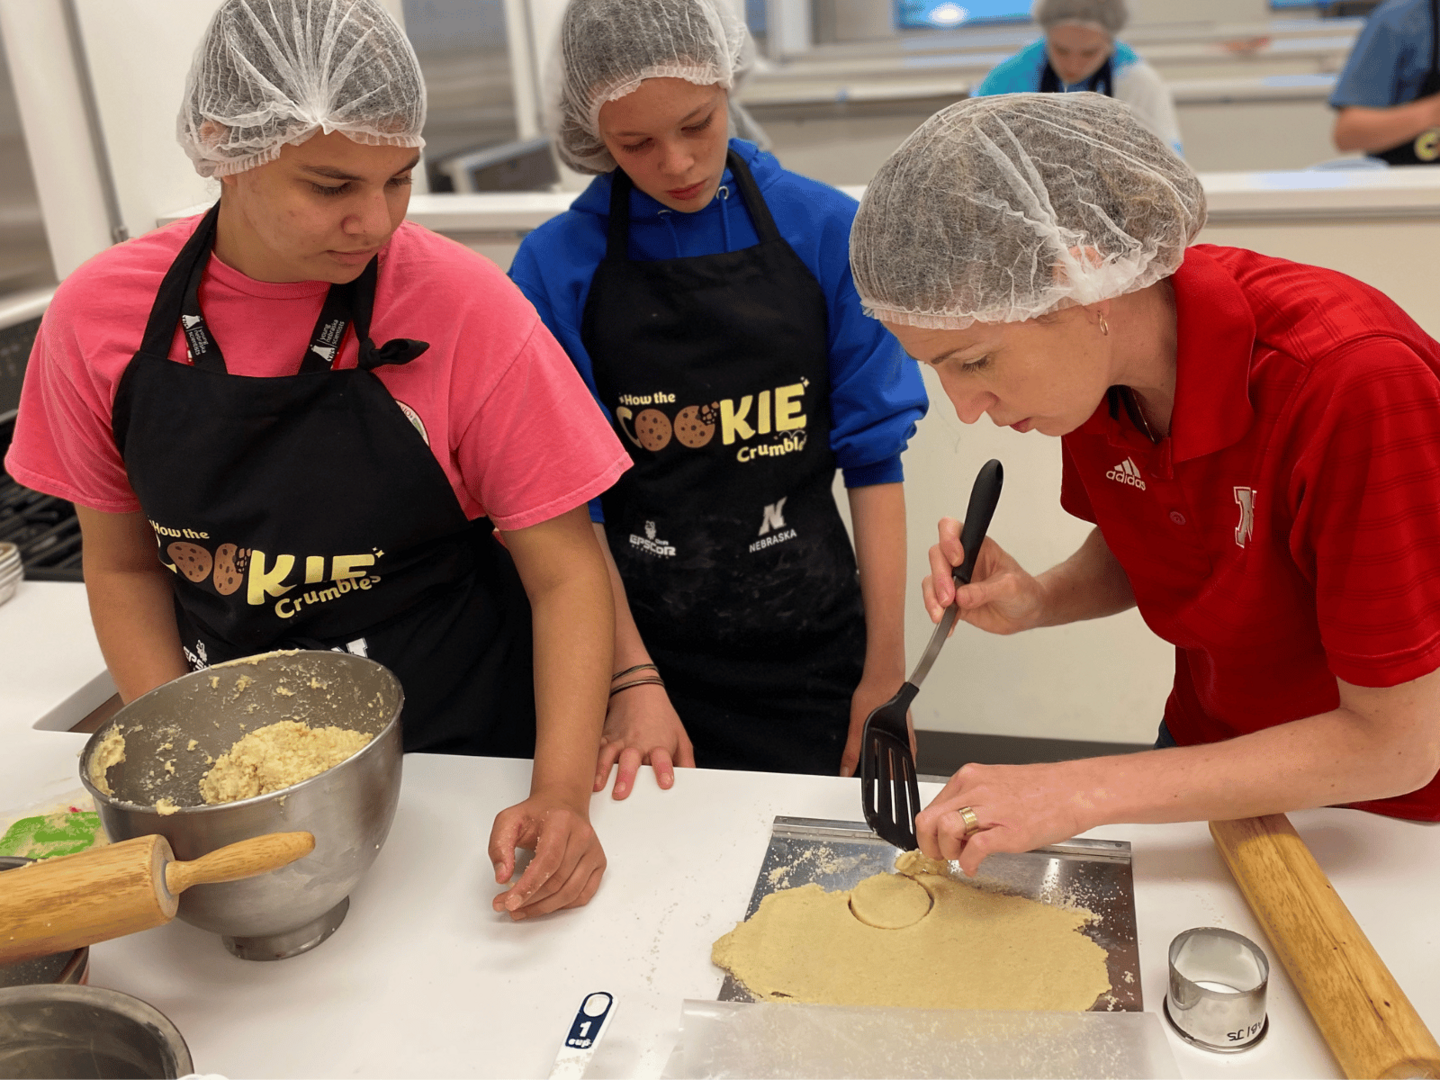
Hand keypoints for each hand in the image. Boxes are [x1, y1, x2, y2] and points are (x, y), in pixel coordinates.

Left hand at [489, 793, 605, 919]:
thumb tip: (502, 878)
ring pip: (571, 892)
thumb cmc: (536, 814)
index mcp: (562, 822)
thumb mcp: (508, 821)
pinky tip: (545, 905)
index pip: (547, 861)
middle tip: (508, 906)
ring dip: (544, 907)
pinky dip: (562, 906)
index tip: (510, 902)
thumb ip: (499, 846)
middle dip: (530, 900)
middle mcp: (583, 836)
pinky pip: (583, 895)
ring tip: (522, 910)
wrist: (561, 804)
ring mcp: (593, 851)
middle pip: (558, 881)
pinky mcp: (599, 863)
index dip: (528, 886)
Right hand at [594, 682, 694, 798]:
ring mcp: (619, 740)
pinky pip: (595, 748)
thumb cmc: (662, 718)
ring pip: (609, 755)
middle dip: (626, 776)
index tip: (666, 784)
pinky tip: (583, 770)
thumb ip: (686, 762)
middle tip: (621, 794)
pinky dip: (589, 759)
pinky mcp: (604, 737)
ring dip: (602, 770)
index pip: (663, 758)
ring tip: (597, 786)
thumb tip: (693, 784)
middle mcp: (638, 743)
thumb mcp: (681, 738)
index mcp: (659, 745)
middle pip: (632, 759)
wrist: (639, 689)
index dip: (664, 770)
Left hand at [841, 671, 913, 776]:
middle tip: (889, 784)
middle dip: (896, 775)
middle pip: (904, 764)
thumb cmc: (875, 695)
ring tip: (894, 772)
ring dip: (900, 762)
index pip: (897, 772)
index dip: (891, 784)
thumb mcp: (857, 726)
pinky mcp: (904, 720)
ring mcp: (906, 729)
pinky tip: (894, 745)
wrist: (883, 674)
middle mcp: (905, 738)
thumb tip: (846, 770)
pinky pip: (906, 740)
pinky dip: (901, 748)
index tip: (887, 793)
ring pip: (906, 752)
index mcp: (896, 742)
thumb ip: (852, 751)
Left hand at [915, 760, 1087, 875]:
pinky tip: (975, 867)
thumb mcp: (996, 785)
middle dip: (930, 845)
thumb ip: (972, 801)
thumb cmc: (1041, 789)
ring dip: (948, 852)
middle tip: (942, 855)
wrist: (1074, 790)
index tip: (936, 843)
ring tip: (962, 857)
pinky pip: (974, 849)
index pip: (930, 808)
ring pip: (945, 830)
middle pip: (928, 820)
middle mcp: (974, 790)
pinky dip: (968, 864)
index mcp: (969, 778)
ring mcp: (991, 810)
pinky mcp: (1008, 831)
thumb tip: (952, 824)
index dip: (930, 832)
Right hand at [923, 518, 1043, 635]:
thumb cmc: (1024, 590)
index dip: (948, 540)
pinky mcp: (953, 601)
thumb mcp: (1011, 586)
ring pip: (931, 582)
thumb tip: (961, 596)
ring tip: (941, 614)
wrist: (1027, 613)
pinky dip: (938, 615)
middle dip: (939, 578)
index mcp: (977, 547)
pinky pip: (936, 605)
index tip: (957, 560)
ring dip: (932, 598)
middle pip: (937, 557)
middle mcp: (963, 561)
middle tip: (949, 598)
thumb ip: (986, 590)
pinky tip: (948, 626)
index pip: (952, 530)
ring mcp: (955, 581)